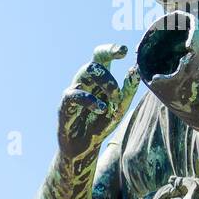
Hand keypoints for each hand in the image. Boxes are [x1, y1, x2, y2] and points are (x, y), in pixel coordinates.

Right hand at [57, 44, 140, 159]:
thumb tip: (135, 70)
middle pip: (94, 62)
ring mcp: (73, 91)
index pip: (101, 56)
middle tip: (117, 93)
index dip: (110, 49)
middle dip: (109, 75)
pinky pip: (74, 94)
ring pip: (85, 71)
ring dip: (104, 84)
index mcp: (97, 80)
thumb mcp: (119, 108)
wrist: (83, 149)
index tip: (123, 50)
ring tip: (112, 101)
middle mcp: (84, 81)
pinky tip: (100, 109)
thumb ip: (128, 90)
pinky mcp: (64, 106)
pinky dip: (89, 100)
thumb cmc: (100, 124)